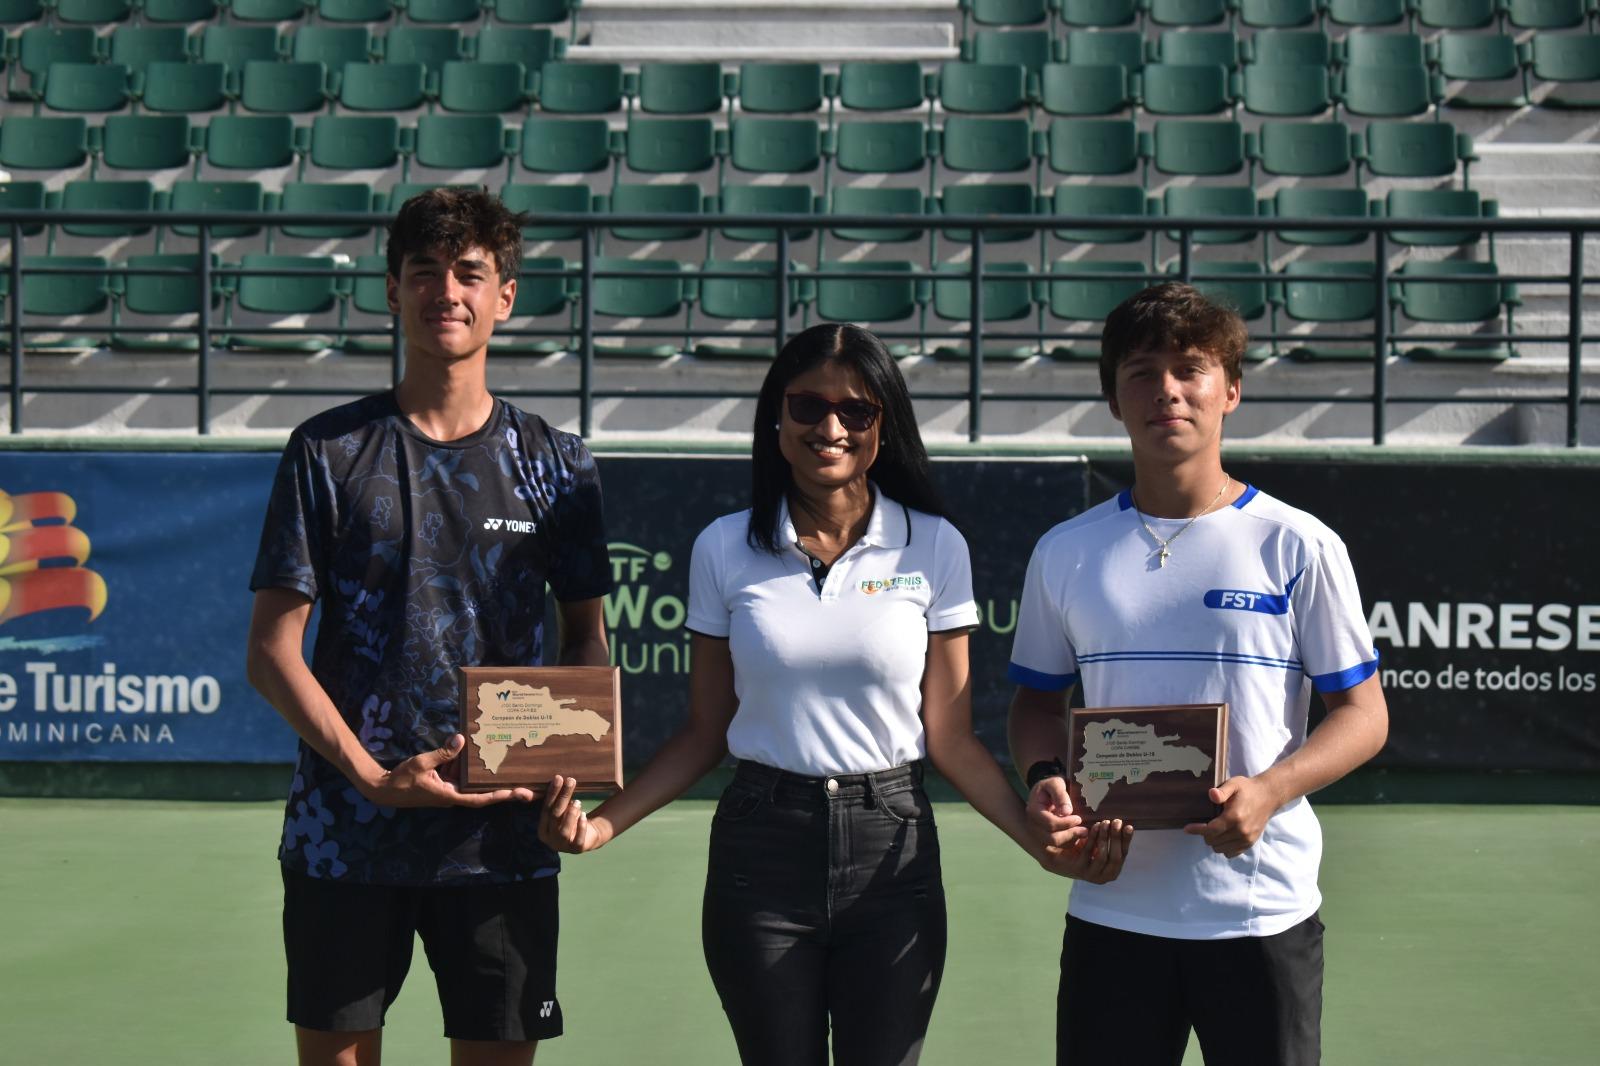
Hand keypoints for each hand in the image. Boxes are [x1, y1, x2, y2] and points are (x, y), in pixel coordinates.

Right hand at [362, 734, 535, 807]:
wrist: (383, 789)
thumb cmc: (401, 780)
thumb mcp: (422, 763)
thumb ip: (442, 753)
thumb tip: (461, 740)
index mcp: (449, 795)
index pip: (479, 799)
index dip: (498, 797)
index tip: (516, 794)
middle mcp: (452, 794)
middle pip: (481, 792)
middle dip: (502, 789)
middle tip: (525, 786)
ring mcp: (448, 788)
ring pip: (470, 781)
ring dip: (484, 773)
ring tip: (508, 763)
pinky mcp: (442, 781)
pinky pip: (459, 774)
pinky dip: (466, 765)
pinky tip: (476, 751)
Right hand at [538, 775, 610, 853]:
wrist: (588, 837)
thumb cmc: (570, 820)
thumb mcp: (560, 811)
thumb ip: (552, 799)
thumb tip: (551, 779)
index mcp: (542, 830)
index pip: (546, 809)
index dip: (552, 793)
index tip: (558, 778)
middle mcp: (550, 840)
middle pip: (555, 816)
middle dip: (562, 797)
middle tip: (571, 781)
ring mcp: (563, 846)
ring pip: (563, 830)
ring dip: (570, 813)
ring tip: (577, 801)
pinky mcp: (577, 850)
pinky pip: (578, 840)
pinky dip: (581, 827)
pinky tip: (584, 815)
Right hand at [1026, 776, 1086, 849]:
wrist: (1045, 791)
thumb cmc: (1051, 786)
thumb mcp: (1055, 783)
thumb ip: (1060, 794)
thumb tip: (1067, 811)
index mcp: (1034, 811)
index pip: (1050, 824)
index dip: (1066, 823)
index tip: (1079, 818)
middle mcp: (1033, 825)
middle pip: (1051, 838)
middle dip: (1070, 834)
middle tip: (1085, 830)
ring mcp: (1038, 833)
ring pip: (1056, 845)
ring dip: (1071, 840)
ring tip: (1084, 832)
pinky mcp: (1045, 838)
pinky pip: (1058, 847)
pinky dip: (1069, 843)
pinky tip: (1078, 836)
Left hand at [1038, 818, 1132, 882]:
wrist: (1058, 855)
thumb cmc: (1082, 849)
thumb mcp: (1100, 845)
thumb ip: (1111, 840)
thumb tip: (1123, 825)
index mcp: (1112, 870)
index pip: (1123, 854)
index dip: (1126, 840)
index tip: (1129, 826)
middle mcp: (1104, 876)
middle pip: (1116, 857)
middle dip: (1117, 838)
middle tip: (1116, 822)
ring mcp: (1091, 875)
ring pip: (1102, 855)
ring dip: (1105, 837)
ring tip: (1105, 822)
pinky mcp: (1079, 870)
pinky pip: (1088, 852)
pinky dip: (1093, 838)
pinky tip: (1094, 826)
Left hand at [1183, 775, 1280, 857]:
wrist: (1268, 796)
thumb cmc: (1248, 789)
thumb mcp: (1234, 784)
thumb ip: (1222, 791)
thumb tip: (1211, 795)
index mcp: (1235, 817)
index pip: (1211, 830)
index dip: (1197, 830)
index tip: (1187, 829)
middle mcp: (1241, 831)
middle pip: (1213, 841)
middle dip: (1205, 834)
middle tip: (1206, 824)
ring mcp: (1247, 839)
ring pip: (1220, 849)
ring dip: (1214, 841)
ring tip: (1216, 829)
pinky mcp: (1250, 844)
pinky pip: (1231, 853)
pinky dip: (1224, 847)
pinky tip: (1224, 836)